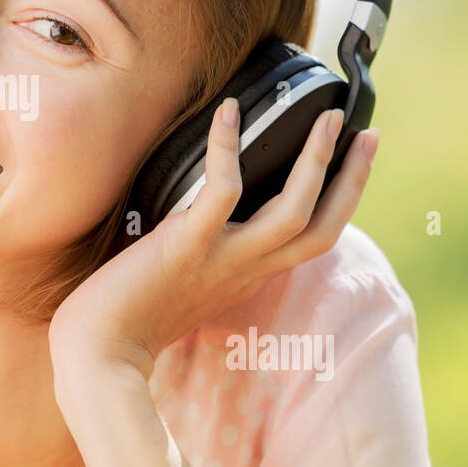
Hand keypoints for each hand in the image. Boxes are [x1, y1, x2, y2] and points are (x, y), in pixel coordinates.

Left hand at [48, 98, 379, 380]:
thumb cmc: (128, 319)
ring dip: (318, 162)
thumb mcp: (185, 283)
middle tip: (370, 135)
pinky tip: (229, 113)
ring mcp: (222, 259)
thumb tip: (203, 217)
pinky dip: (227, 149)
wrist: (98, 353)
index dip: (339, 205)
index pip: (312, 241)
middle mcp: (247, 270)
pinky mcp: (187, 245)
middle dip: (353, 181)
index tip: (353, 166)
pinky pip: (222, 191)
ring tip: (328, 118)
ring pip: (294, 211)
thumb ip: (206, 256)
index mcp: (249, 277)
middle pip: (323, 227)